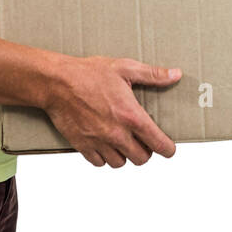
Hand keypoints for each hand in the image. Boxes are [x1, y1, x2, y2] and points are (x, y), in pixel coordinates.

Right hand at [43, 55, 181, 166]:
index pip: (158, 144)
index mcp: (131, 116)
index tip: (169, 148)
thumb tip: (175, 75)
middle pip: (141, 158)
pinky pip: (99, 163)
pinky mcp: (82, 146)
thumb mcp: (125, 68)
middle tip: (142, 140)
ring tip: (123, 141)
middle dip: (146, 151)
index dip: (168, 149)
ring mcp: (99, 142)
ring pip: (120, 163)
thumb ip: (153, 74)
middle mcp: (117, 134)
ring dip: (124, 155)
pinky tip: (105, 144)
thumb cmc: (89, 73)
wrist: (56, 82)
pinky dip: (104, 157)